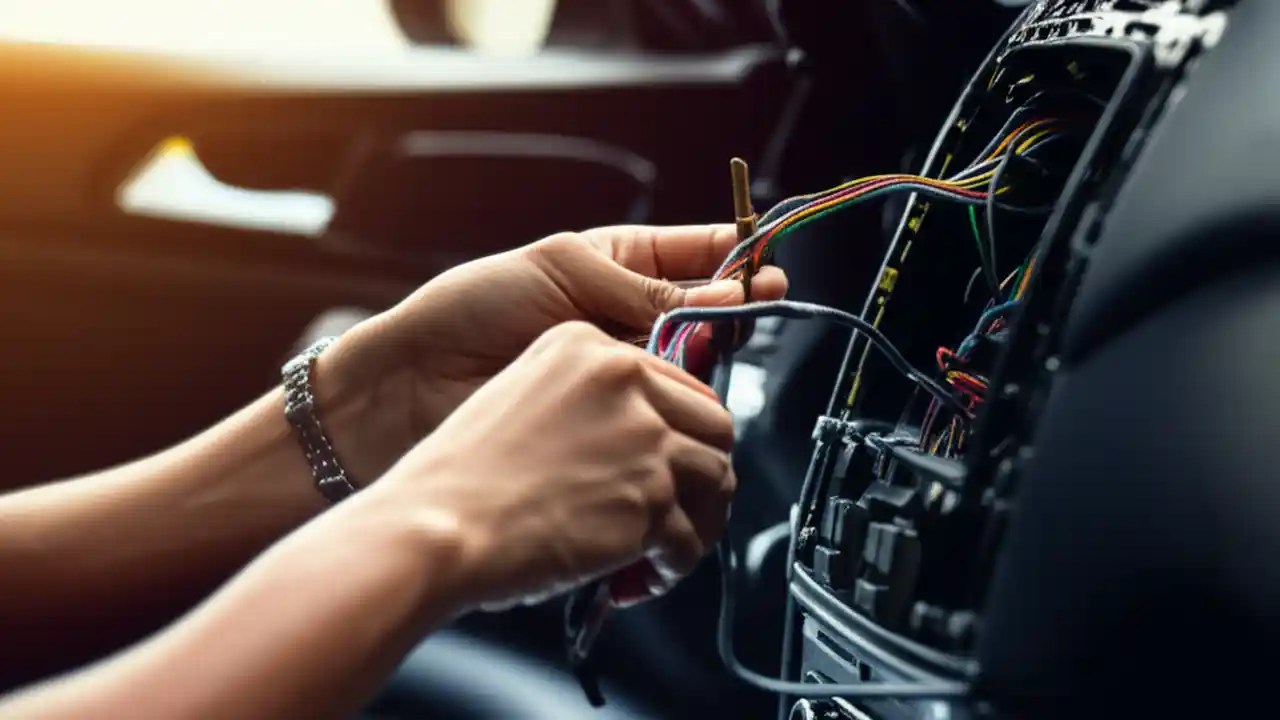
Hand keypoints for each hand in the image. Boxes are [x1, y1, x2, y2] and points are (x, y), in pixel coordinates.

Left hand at [319, 225, 785, 482]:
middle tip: (751, 309)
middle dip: (730, 309)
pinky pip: (660, 408)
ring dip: (708, 357)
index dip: (732, 260)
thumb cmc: (470, 309)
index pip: (692, 256)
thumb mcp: (561, 270)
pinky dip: (679, 405)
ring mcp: (619, 370)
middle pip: (703, 312)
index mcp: (612, 265)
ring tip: (714, 351)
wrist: (415, 386)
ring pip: (689, 362)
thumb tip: (720, 290)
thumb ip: (643, 284)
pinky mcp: (610, 418)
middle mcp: (622, 317)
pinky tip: (688, 399)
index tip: (768, 266)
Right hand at [365, 321, 735, 609]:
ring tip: (659, 553)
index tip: (660, 466)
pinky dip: (672, 567)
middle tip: (675, 511)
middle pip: (714, 423)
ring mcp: (644, 437)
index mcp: (588, 347)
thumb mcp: (523, 403)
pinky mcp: (651, 498)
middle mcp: (624, 379)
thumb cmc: (463, 480)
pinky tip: (635, 579)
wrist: (435, 527)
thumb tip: (644, 444)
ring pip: (718, 478)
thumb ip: (588, 405)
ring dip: (697, 522)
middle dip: (701, 474)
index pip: (676, 382)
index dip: (675, 434)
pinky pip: (692, 538)